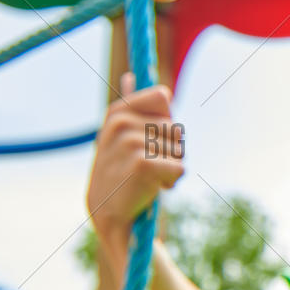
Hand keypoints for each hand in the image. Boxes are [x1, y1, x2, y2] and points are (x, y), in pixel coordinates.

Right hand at [86, 74, 183, 245]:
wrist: (109, 213)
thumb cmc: (121, 172)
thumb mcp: (121, 136)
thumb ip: (132, 107)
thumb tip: (130, 76)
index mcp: (116, 111)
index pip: (163, 97)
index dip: (164, 122)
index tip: (148, 139)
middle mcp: (121, 123)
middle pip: (176, 127)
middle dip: (170, 150)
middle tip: (146, 165)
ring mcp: (130, 143)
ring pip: (180, 148)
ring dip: (170, 166)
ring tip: (147, 177)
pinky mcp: (142, 164)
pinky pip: (179, 167)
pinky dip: (171, 181)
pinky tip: (151, 188)